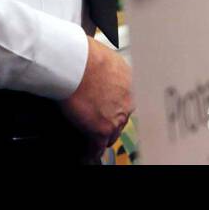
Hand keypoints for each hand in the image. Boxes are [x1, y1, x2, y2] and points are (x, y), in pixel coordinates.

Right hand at [60, 35, 132, 161]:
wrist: (77, 64)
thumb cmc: (87, 55)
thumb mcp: (108, 58)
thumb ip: (110, 70)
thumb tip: (103, 70)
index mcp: (131, 83)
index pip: (126, 102)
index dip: (117, 107)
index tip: (110, 110)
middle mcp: (128, 102)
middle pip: (122, 119)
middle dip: (112, 122)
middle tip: (100, 124)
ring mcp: (116, 118)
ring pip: (111, 134)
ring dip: (103, 137)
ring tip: (93, 142)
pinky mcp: (100, 130)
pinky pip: (96, 147)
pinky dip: (91, 151)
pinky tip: (86, 153)